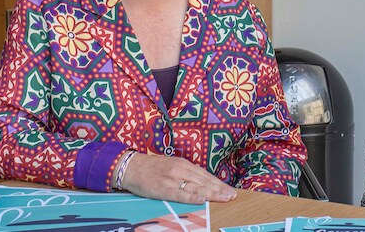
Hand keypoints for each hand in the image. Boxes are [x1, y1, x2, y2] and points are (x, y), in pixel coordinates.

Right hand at [121, 154, 236, 203]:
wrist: (131, 167)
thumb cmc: (152, 168)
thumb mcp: (172, 166)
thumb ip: (186, 173)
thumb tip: (202, 183)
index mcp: (184, 164)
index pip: (206, 175)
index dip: (219, 183)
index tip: (230, 189)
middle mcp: (181, 170)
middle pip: (204, 181)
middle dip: (220, 189)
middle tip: (233, 195)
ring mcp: (172, 179)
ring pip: (196, 186)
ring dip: (212, 193)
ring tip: (224, 198)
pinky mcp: (163, 188)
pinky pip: (180, 194)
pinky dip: (192, 197)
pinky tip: (202, 200)